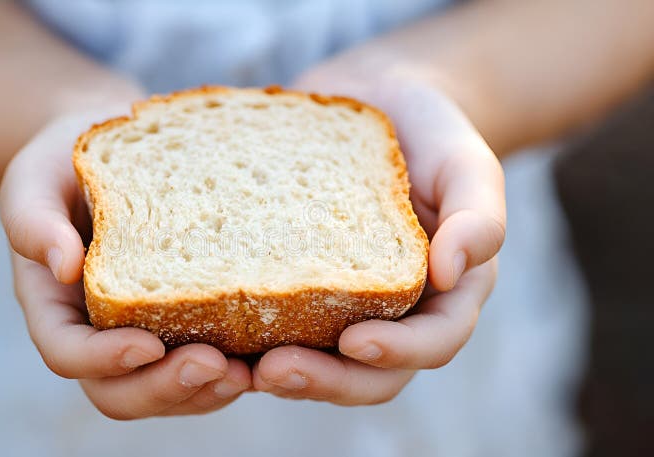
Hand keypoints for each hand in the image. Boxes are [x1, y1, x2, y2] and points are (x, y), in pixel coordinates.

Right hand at [0, 110, 251, 419]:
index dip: (104, 359)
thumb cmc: (64, 167)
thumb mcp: (34, 180)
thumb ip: (34, 222)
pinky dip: (227, 370)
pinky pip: (200, 366)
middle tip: (214, 366)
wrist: (108, 160)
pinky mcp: (181, 325)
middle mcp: (96, 334)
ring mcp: (139, 335)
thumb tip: (64, 268)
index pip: (67, 352)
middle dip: (166, 388)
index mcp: (54, 307)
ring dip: (204, 392)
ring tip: (248, 371)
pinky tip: (265, 352)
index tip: (147, 345)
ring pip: (165, 391)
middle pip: (120, 392)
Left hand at [251, 66, 504, 404]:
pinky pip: (274, 321)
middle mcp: (392, 313)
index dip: (398, 352)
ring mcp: (341, 304)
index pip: (431, 343)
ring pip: (315, 359)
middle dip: (324, 380)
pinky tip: (204, 329)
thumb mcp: (466, 164)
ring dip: (277, 371)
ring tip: (233, 365)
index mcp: (443, 296)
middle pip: (367, 373)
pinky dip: (243, 335)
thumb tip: (452, 273)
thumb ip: (478, 216)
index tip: (356, 341)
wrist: (380, 99)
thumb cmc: (431, 134)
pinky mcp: (296, 285)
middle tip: (274, 371)